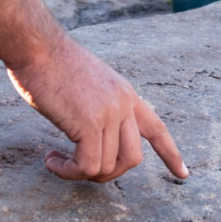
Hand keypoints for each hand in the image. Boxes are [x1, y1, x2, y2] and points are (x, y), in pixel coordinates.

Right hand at [7, 37, 186, 182]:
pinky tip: (51, 160)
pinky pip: (86, 166)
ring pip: (106, 166)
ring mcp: (109, 114)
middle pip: (132, 159)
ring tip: (56, 161)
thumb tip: (91, 132)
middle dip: (108, 173)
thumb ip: (99, 104)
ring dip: (79, 173)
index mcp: (125, 93)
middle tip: (79, 169)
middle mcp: (123, 104)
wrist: (37, 46)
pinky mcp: (88, 124)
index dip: (170, 154)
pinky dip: (68, 172)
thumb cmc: (50, 62)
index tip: (183, 175)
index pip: (156, 128)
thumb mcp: (87, 82)